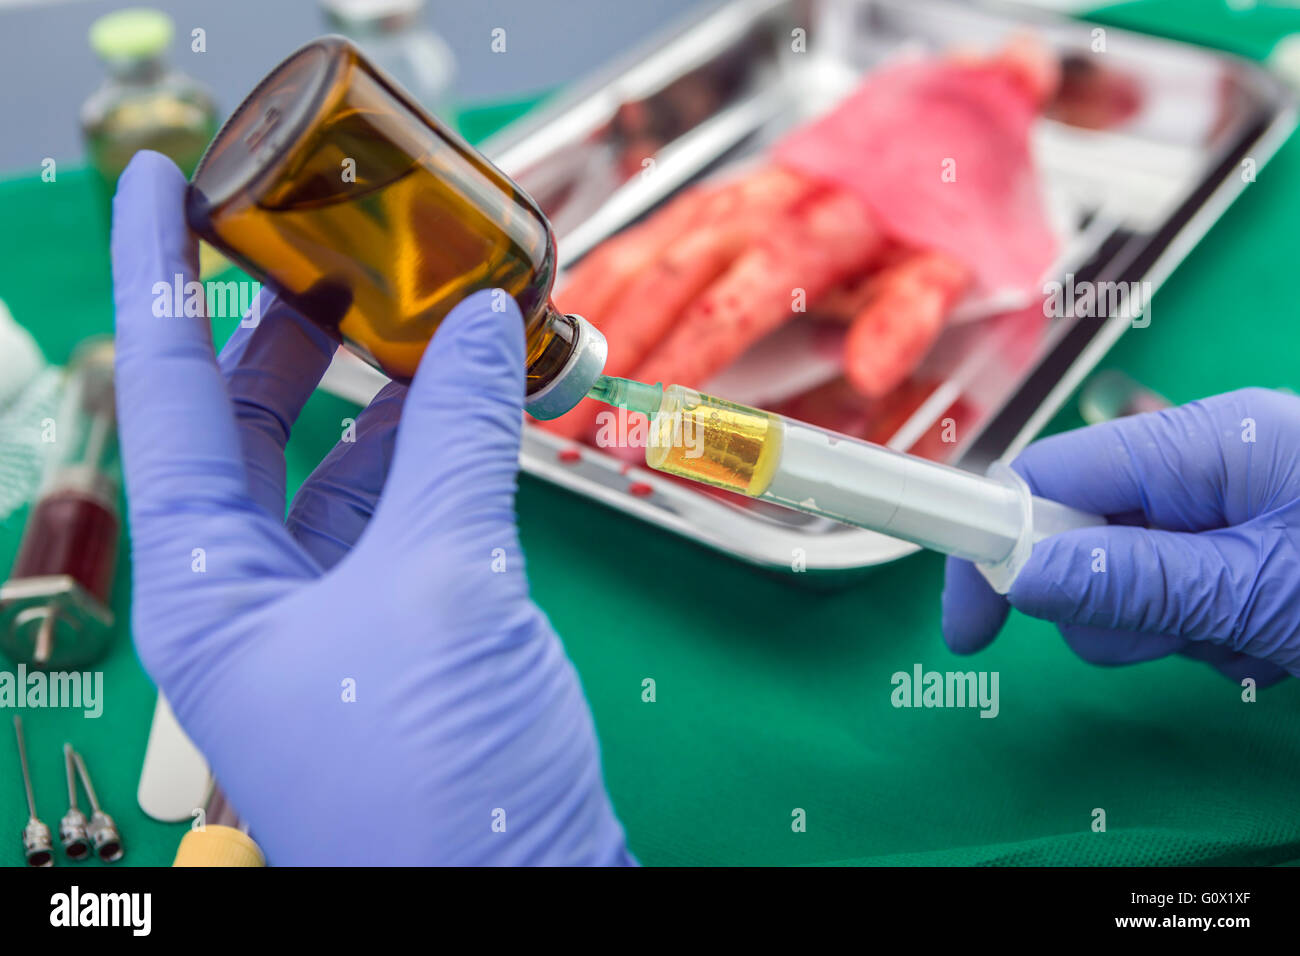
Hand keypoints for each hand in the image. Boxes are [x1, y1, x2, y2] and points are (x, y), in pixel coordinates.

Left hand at [112, 151, 633, 864]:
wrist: (518, 892)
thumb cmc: (429, 776)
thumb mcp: (439, 583)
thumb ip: (455, 441)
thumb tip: (479, 320)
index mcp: (208, 584)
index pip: (166, 399)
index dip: (160, 280)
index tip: (165, 183)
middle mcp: (257, 590)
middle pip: (251, 425)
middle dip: (287, 329)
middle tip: (329, 240)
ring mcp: (337, 608)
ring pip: (347, 463)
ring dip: (390, 387)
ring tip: (432, 306)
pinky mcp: (412, 623)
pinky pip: (415, 506)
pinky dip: (446, 445)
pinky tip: (480, 398)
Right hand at [942, 388, 1299, 684]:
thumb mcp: (1258, 591)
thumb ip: (1137, 583)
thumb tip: (1023, 581)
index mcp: (1206, 440)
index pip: (1052, 474)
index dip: (997, 543)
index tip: (971, 623)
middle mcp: (1213, 461)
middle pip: (1090, 532)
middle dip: (1114, 605)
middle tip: (1178, 638)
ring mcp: (1238, 505)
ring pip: (1138, 576)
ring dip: (1178, 629)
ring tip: (1253, 643)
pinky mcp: (1256, 546)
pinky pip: (1190, 593)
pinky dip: (1217, 631)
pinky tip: (1276, 643)